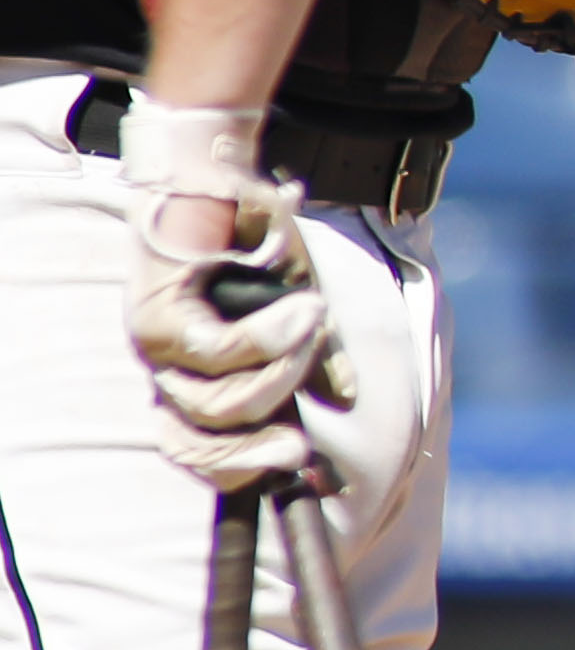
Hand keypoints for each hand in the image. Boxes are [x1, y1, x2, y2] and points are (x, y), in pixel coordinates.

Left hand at [118, 100, 349, 490]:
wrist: (216, 178)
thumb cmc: (254, 244)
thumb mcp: (297, 306)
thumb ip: (313, 355)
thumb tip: (344, 399)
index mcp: (197, 379)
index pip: (207, 453)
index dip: (249, 471)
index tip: (305, 470)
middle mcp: (167, 373)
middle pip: (206, 441)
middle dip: (258, 450)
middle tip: (302, 449)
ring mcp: (155, 351)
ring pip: (217, 401)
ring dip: (280, 370)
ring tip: (315, 323)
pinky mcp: (155, 318)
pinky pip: (216, 352)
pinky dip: (265, 339)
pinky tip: (304, 311)